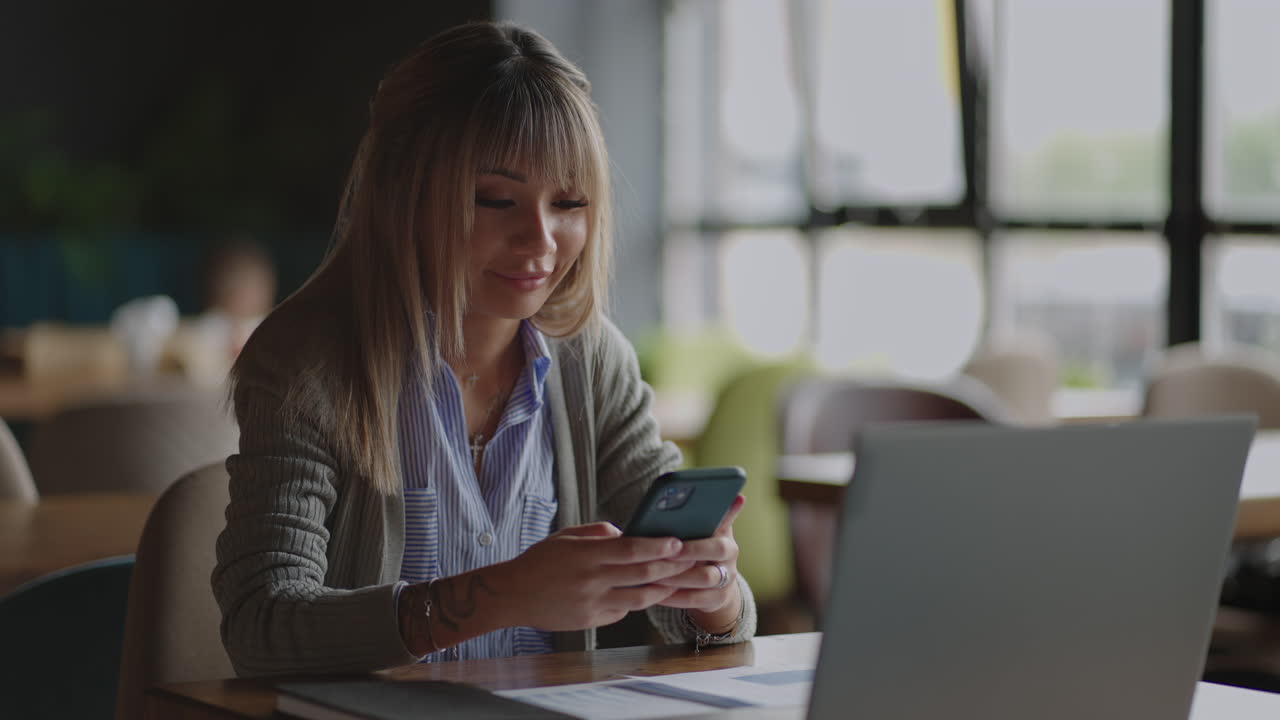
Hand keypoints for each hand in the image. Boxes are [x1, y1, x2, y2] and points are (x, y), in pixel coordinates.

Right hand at [495, 522, 696, 631]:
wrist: (512, 595)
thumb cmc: (539, 561)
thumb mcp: (566, 537)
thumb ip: (598, 533)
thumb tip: (626, 534)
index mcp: (587, 555)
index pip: (630, 549)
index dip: (657, 547)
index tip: (678, 542)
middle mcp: (592, 580)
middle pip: (642, 574)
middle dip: (672, 568)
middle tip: (693, 563)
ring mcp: (592, 603)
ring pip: (639, 598)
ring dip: (663, 589)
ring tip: (680, 582)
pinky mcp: (591, 622)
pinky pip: (622, 612)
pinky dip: (637, 602)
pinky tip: (650, 595)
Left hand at [655, 494, 745, 623]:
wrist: (714, 584)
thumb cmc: (696, 547)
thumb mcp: (699, 529)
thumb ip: (698, 513)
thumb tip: (705, 491)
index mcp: (724, 530)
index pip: (725, 521)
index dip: (707, 516)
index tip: (685, 521)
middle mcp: (730, 554)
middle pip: (717, 548)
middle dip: (691, 548)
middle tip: (666, 549)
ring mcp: (727, 578)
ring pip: (706, 577)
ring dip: (679, 575)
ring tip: (655, 572)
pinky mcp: (718, 599)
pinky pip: (697, 600)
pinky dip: (675, 597)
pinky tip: (656, 592)